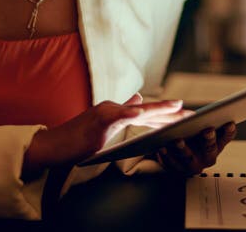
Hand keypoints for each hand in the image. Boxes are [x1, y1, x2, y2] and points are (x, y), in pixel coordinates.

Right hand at [22, 93, 183, 177]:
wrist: (52, 146)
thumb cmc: (76, 141)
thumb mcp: (103, 127)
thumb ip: (121, 113)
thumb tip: (139, 100)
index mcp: (117, 112)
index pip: (148, 114)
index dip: (168, 115)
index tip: (186, 116)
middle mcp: (114, 108)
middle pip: (149, 111)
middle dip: (172, 113)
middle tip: (193, 114)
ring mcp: (106, 113)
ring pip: (138, 110)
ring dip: (159, 108)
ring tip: (177, 106)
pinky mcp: (98, 120)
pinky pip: (117, 116)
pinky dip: (130, 112)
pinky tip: (141, 112)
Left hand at [154, 122, 236, 175]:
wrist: (171, 150)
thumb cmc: (187, 135)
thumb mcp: (193, 124)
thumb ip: (191, 115)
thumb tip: (179, 105)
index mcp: (216, 144)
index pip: (226, 137)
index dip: (228, 131)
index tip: (229, 123)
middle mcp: (207, 156)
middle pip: (210, 149)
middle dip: (209, 140)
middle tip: (208, 130)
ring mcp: (192, 165)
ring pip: (189, 158)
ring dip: (184, 149)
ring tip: (178, 140)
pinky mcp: (177, 169)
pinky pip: (171, 164)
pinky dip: (167, 156)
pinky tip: (162, 148)